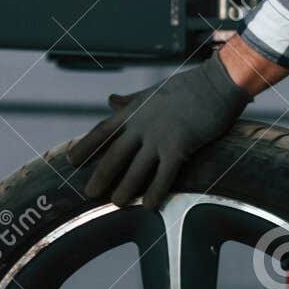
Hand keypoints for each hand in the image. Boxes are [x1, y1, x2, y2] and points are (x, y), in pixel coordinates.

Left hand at [66, 57, 251, 207]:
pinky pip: (163, 176)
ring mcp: (159, 137)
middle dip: (101, 175)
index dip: (85, 146)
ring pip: (136, 169)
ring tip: (117, 203)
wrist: (217, 82)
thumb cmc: (189, 86)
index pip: (102, 130)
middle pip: (114, 154)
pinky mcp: (179, 147)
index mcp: (134, 110)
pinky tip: (148, 205)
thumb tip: (110, 100)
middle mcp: (142, 125)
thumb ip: (130, 100)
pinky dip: (155, 192)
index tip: (70, 161)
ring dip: (125, 188)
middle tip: (89, 193)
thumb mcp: (153, 91)